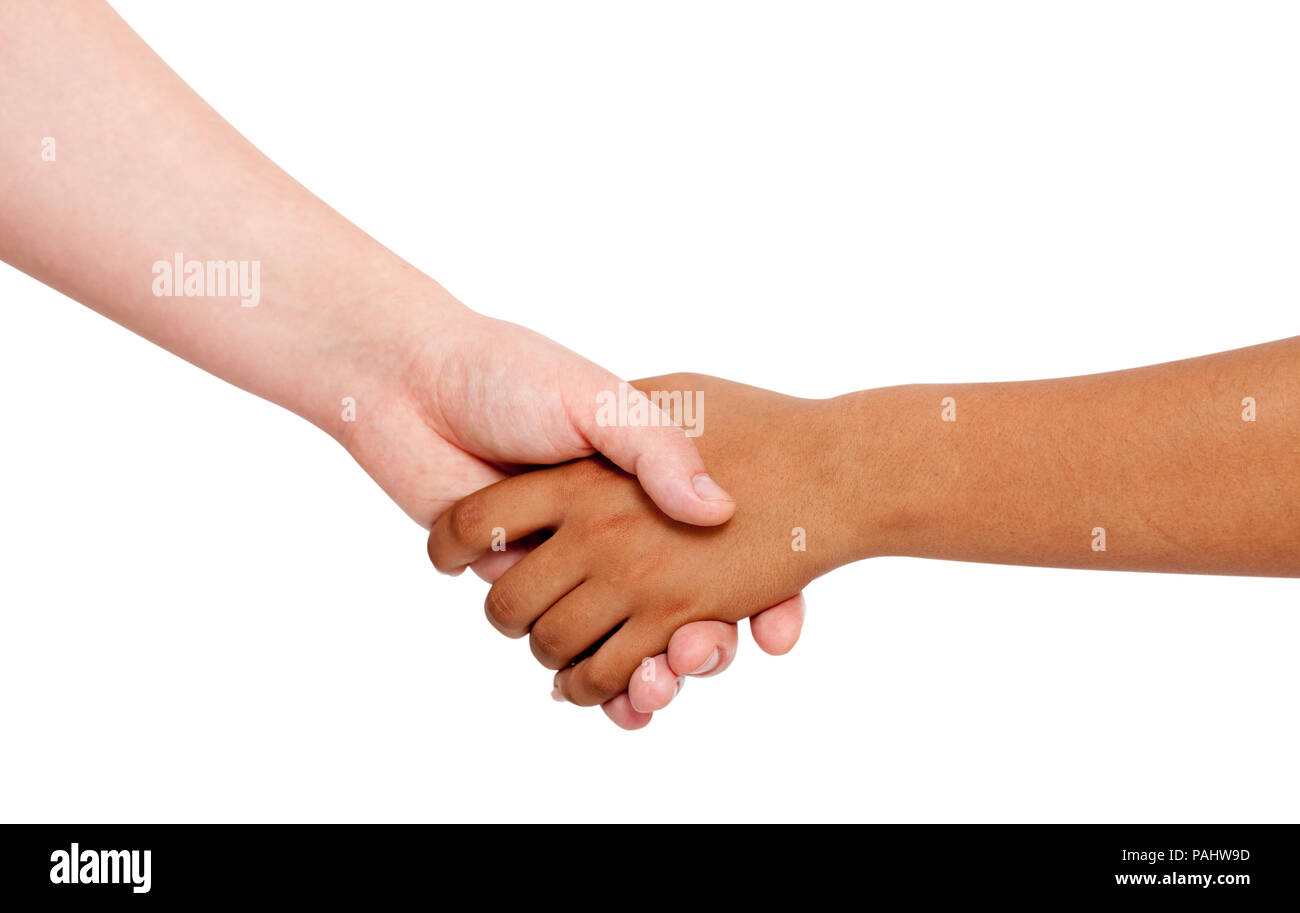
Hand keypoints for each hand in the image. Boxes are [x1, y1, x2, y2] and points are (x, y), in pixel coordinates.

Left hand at [341, 308, 807, 723]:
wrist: (411, 378)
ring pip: (620, 642)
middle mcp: (606, 530)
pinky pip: (566, 649)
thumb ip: (657, 448)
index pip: (711, 552)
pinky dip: (598, 689)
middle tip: (697, 656)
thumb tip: (716, 511)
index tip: (758, 627)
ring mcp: (560, 560)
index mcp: (637, 488)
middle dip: (689, 649)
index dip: (745, 593)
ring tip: (658, 685)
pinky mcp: (508, 582)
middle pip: (669, 613)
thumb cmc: (514, 373)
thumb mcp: (602, 398)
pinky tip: (628, 708)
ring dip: (646, 677)